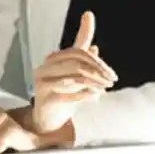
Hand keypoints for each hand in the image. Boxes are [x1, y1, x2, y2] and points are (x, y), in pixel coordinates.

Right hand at [30, 11, 116, 134]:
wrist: (49, 118)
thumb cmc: (64, 92)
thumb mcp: (77, 71)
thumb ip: (83, 52)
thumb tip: (92, 36)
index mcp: (54, 59)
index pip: (78, 52)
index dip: (98, 62)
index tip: (112, 74)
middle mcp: (45, 68)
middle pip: (77, 63)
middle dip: (98, 72)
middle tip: (111, 82)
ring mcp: (41, 83)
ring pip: (74, 77)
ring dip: (94, 84)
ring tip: (104, 90)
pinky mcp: (43, 99)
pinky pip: (68, 95)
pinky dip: (85, 96)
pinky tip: (94, 98)